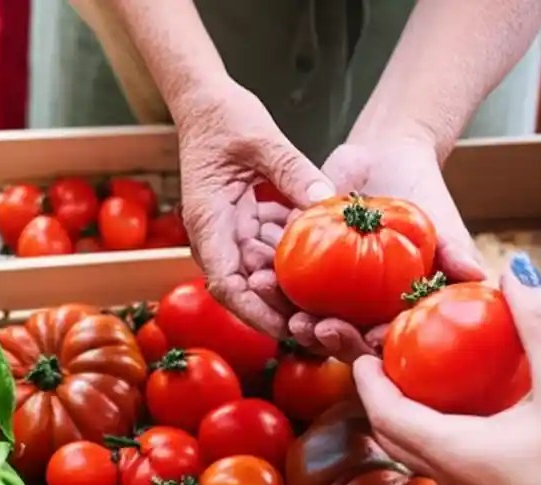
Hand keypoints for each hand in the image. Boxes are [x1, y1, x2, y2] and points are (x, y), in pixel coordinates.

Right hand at [173, 79, 332, 337]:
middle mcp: (217, 235)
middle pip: (249, 287)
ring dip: (295, 281)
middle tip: (327, 320)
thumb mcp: (261, 138)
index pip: (226, 284)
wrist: (205, 102)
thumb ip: (292, 170)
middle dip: (284, 305)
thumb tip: (328, 201)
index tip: (288, 326)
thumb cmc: (223, 117)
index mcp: (208, 221)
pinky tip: (329, 253)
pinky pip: (274, 247)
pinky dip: (298, 252)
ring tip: (335, 296)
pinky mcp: (247, 223)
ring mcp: (232, 231)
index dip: (255, 311)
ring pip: (265, 270)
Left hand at [258, 140, 487, 359]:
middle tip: (302, 323)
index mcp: (386, 315)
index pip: (376, 343)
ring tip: (263, 285)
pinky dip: (263, 266)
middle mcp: (350, 311)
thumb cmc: (423, 193)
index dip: (369, 345)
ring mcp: (320, 292)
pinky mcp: (295, 267)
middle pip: (330, 336)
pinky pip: (275, 272)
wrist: (383, 155)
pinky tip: (252, 260)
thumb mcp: (440, 221)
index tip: (365, 336)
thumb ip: (454, 251)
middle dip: (315, 333)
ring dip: (277, 301)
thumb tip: (481, 276)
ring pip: (295, 308)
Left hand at [350, 252, 540, 484]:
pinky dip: (454, 431)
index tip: (361, 346)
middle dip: (386, 393)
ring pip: (429, 452)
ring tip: (435, 373)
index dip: (367, 379)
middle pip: (398, 434)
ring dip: (421, 414)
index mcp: (454, 456)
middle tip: (391, 353)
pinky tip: (488, 410)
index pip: (384, 414)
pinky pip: (460, 465)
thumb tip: (515, 271)